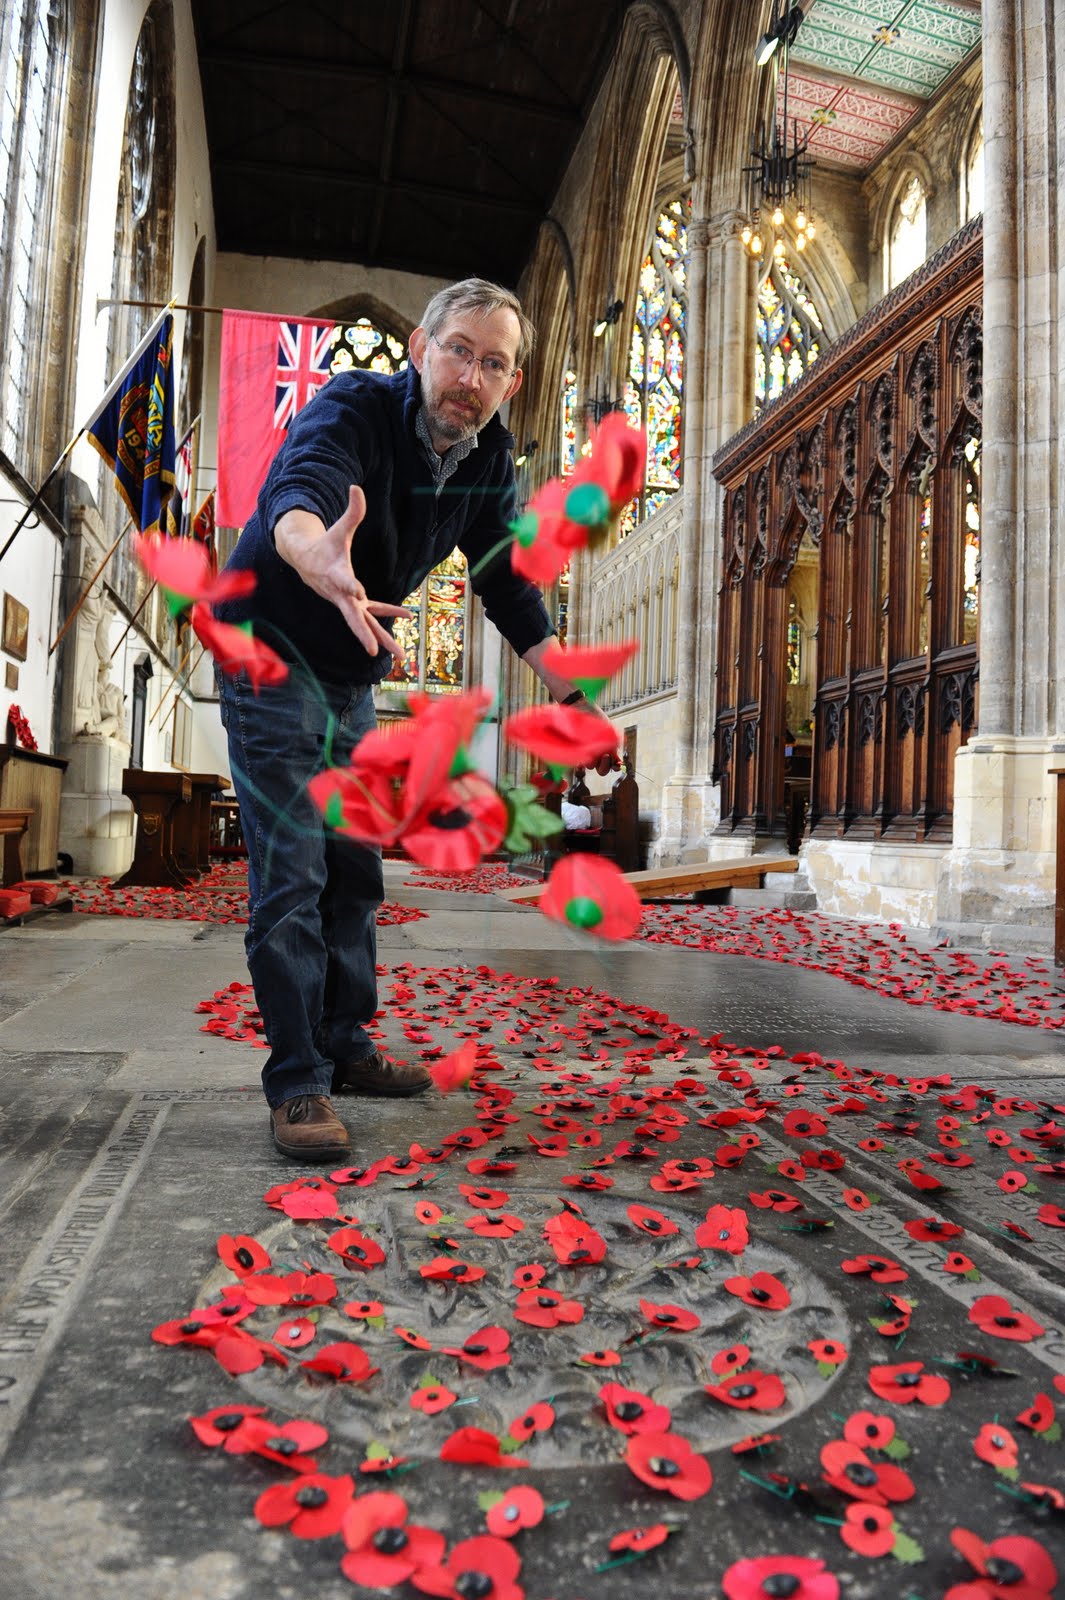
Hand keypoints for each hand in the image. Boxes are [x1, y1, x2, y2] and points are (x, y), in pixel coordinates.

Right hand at [275, 486, 409, 658]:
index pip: (344, 583)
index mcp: (336, 576)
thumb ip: (352, 510)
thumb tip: (356, 486)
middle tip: (374, 651)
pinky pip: (373, 613)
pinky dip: (388, 615)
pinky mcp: (353, 604)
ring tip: (400, 658)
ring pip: (365, 625)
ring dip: (382, 641)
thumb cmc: (325, 544)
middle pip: (354, 618)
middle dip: (365, 634)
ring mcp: (348, 603)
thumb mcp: (338, 527)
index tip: (357, 592)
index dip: (351, 587)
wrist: (306, 560)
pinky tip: (407, 617)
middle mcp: (342, 595)